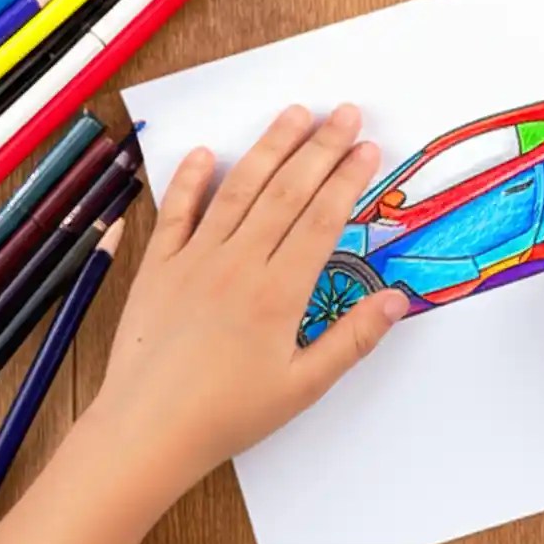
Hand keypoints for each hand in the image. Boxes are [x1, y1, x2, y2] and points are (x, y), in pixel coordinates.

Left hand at [92, 104, 408, 476]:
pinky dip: (189, 180)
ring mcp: (194, 260)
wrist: (146, 431)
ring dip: (268, 148)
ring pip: (237, 190)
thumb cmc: (228, 415)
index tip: (368, 147)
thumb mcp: (303, 386)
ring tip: (293, 114)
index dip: (348, 179)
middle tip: (345, 112)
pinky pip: (176, 212)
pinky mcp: (158, 267)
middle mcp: (237, 264)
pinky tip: (204, 153)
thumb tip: (396, 300)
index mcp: (278, 293)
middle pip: (287, 191)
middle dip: (321, 147)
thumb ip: (352, 339)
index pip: (321, 219)